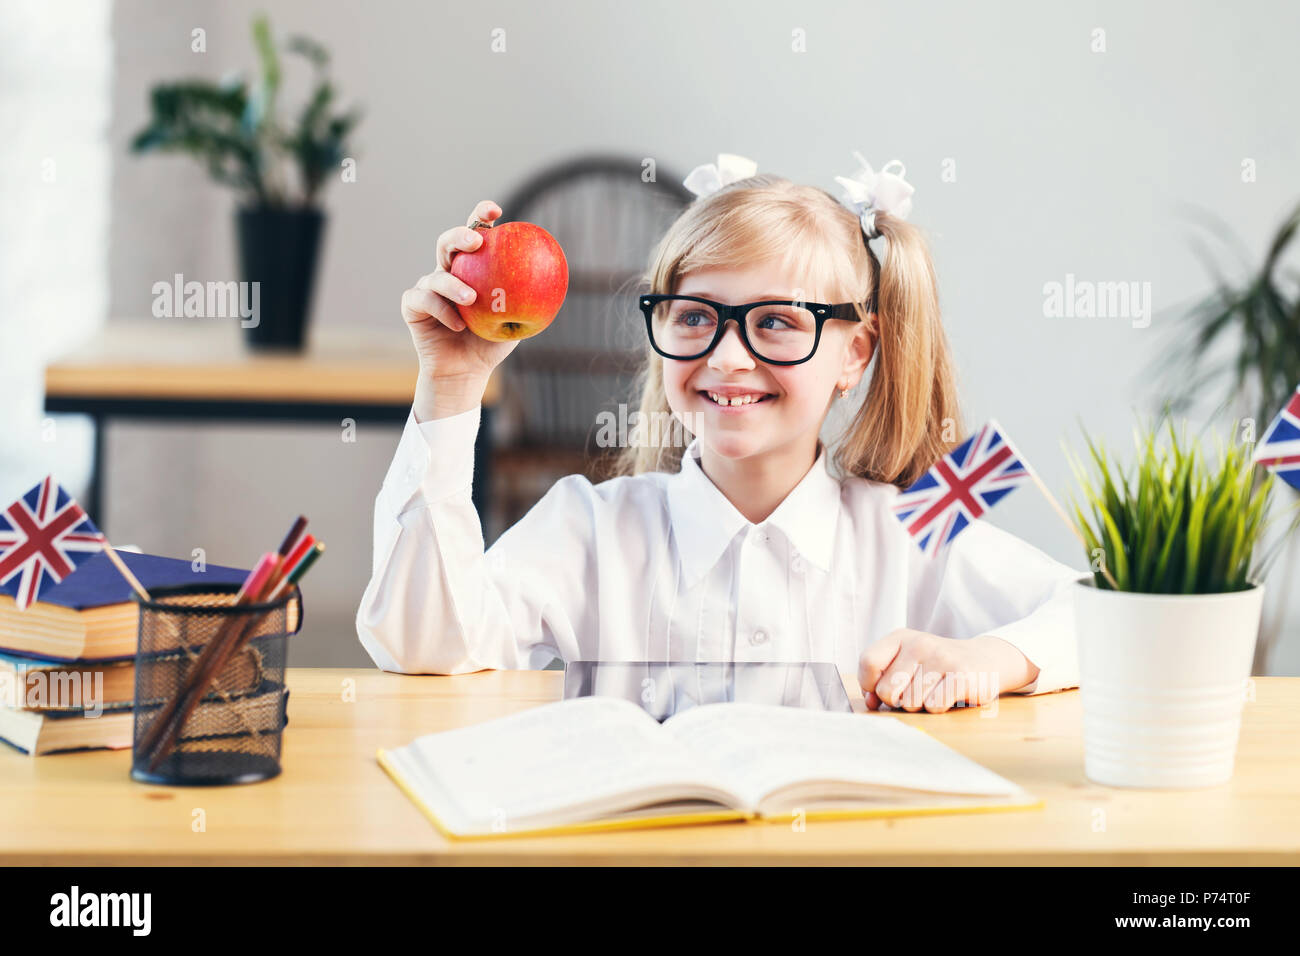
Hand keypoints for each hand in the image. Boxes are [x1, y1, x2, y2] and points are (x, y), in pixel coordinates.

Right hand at [401, 200, 520, 399]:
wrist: (465, 371)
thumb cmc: (491, 345)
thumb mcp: (517, 322)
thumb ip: (531, 300)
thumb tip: (560, 278)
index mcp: (472, 268)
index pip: (476, 233)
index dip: (481, 215)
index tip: (496, 210)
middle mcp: (448, 271)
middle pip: (448, 242)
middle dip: (461, 234)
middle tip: (477, 241)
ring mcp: (428, 286)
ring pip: (435, 274)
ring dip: (453, 284)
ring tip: (471, 298)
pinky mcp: (412, 305)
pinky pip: (424, 300)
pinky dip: (441, 310)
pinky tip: (458, 324)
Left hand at [857, 629, 1038, 713]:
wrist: (985, 660)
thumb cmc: (937, 666)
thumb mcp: (907, 662)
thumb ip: (883, 678)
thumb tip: (871, 702)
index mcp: (901, 637)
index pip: (868, 663)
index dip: (870, 685)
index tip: (883, 692)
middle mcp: (920, 643)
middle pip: (887, 690)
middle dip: (898, 701)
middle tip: (916, 693)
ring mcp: (941, 658)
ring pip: (910, 702)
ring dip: (921, 706)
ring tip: (935, 692)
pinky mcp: (961, 676)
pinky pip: (934, 707)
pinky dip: (939, 709)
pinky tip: (949, 696)